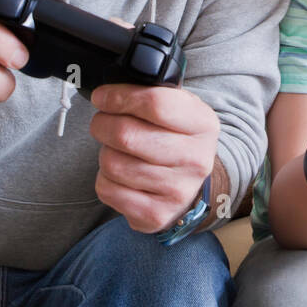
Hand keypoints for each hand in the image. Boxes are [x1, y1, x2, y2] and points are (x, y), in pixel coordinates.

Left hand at [89, 84, 219, 233]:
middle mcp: (195, 159)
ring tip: (117, 150)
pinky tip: (120, 175)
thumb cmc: (177, 140)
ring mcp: (177, 191)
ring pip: (112, 163)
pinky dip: (105, 178)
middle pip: (127, 135)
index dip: (119, 97)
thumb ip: (152, 94)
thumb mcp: (180, 109)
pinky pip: (107, 189)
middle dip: (102, 124)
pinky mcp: (155, 215)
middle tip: (102, 122)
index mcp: (203, 125)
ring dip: (105, 152)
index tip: (102, 97)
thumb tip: (110, 91)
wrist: (192, 186)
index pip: (155, 104)